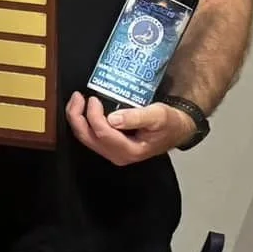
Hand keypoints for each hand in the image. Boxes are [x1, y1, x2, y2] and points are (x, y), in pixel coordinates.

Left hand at [66, 91, 196, 165]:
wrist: (176, 129)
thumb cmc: (169, 122)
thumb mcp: (157, 115)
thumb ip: (137, 117)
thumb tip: (113, 118)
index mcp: (129, 150)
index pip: (103, 133)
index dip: (93, 115)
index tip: (94, 99)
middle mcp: (118, 155)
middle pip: (87, 137)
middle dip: (76, 116)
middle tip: (77, 96)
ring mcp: (113, 152)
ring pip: (85, 137)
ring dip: (77, 118)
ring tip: (77, 100)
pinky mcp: (111, 146)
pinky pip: (90, 135)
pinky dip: (83, 121)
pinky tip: (84, 109)